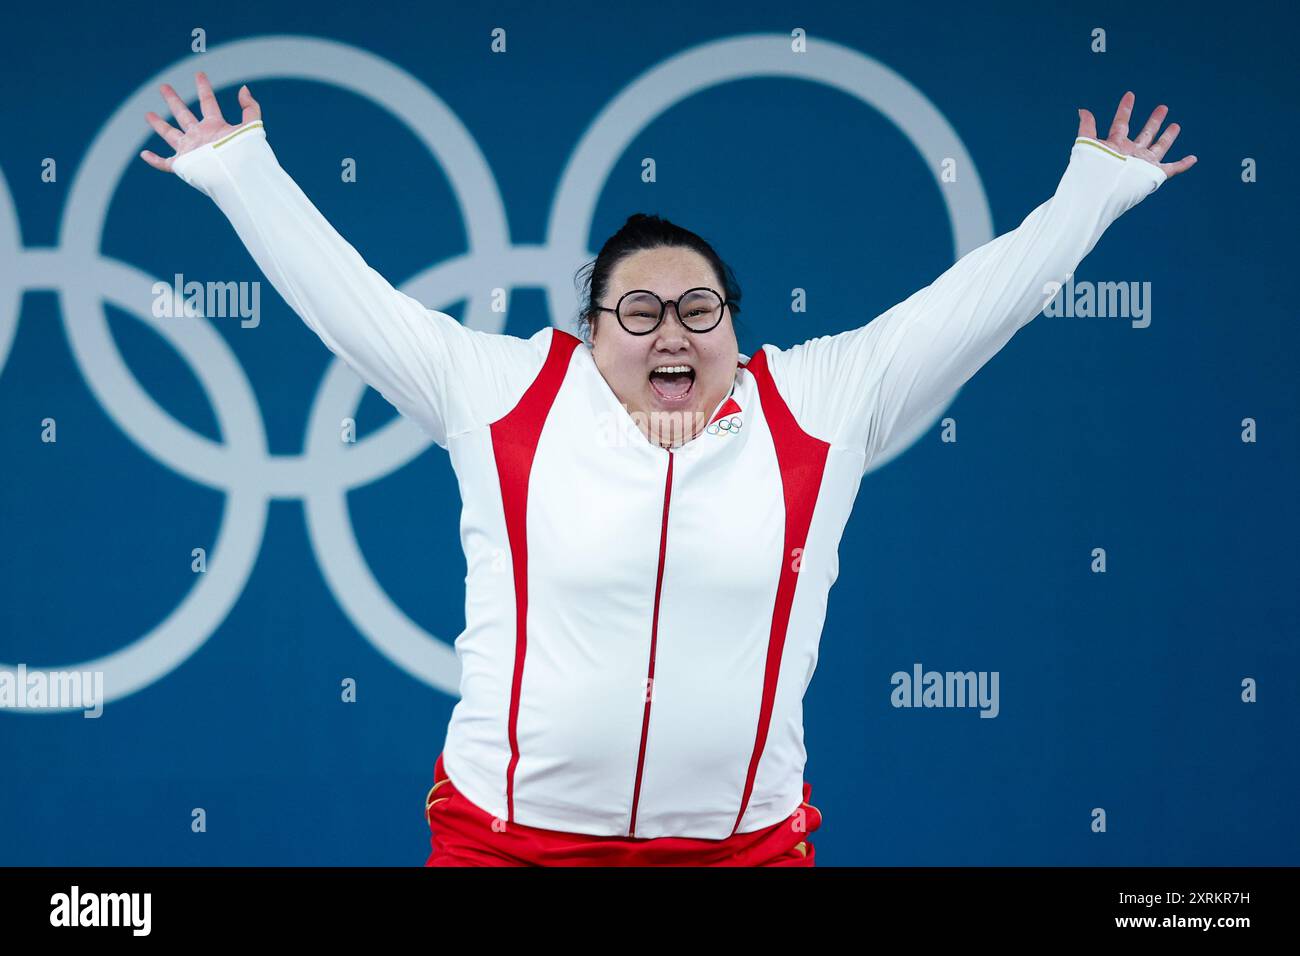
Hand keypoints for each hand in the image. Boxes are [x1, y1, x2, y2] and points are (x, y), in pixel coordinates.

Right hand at [140, 71, 261, 172]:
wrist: (236, 176)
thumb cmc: (244, 153)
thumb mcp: (251, 127)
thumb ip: (250, 108)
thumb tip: (243, 88)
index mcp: (215, 127)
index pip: (208, 103)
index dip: (204, 88)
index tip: (199, 74)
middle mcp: (200, 136)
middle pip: (183, 114)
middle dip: (173, 100)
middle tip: (163, 86)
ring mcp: (191, 150)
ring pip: (171, 135)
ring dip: (159, 125)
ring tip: (148, 114)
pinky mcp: (183, 165)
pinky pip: (165, 163)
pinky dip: (154, 160)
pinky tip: (144, 154)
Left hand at [1077, 91, 1195, 178]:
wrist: (1101, 191)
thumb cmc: (1092, 170)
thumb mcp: (1087, 144)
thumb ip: (1087, 127)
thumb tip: (1082, 110)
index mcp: (1116, 145)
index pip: (1121, 123)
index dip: (1125, 109)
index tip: (1130, 95)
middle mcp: (1131, 153)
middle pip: (1145, 133)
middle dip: (1154, 121)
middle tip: (1163, 107)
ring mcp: (1143, 163)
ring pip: (1159, 147)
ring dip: (1168, 136)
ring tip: (1176, 125)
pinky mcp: (1153, 174)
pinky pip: (1172, 169)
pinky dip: (1183, 164)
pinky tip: (1193, 158)